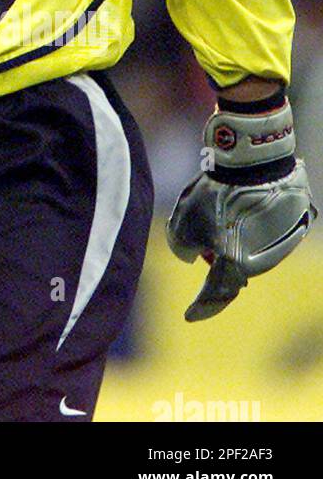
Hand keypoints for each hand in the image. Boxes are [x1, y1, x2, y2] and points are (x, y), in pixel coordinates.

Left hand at [167, 95, 315, 320]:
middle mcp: (263, 263)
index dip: (202, 307)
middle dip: (217, 257)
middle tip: (203, 237)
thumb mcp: (182, 222)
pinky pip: (270, 230)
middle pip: (235, 268)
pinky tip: (244, 200)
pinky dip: (255, 222)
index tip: (189, 315)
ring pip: (254, 250)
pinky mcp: (295, 225)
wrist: (252, 163)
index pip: (216, 295)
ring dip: (238, 239)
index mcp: (236, 267)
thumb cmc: (213, 194)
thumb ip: (181, 248)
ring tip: (224, 208)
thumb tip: (191, 255)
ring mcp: (283, 245)